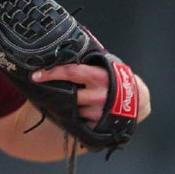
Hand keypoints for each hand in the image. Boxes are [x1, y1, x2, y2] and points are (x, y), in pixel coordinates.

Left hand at [31, 62, 151, 123]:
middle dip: (59, 92)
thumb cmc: (119, 79)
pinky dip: (75, 115)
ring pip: (72, 108)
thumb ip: (90, 62)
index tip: (35, 75)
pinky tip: (79, 111)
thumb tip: (67, 48)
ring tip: (74, 100)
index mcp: (100, 76)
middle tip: (53, 90)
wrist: (138, 100)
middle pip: (68, 94)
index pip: (71, 72)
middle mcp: (99, 95)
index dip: (52, 73)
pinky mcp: (98, 125)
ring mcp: (98, 111)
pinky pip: (78, 120)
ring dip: (68, 104)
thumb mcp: (107, 67)